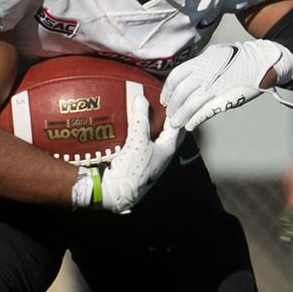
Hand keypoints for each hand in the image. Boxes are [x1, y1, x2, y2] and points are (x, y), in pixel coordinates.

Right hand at [97, 84, 183, 212]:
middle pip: (166, 131)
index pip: (178, 126)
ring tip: (141, 108)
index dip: (176, 111)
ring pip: (151, 136)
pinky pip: (137, 141)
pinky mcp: (134, 160)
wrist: (114, 194)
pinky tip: (126, 123)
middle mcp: (160, 155)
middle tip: (156, 101)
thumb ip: (140, 119)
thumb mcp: (138, 142)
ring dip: (148, 123)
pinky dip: (134, 131)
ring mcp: (147, 158)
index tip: (169, 98)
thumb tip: (141, 98)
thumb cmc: (133, 171)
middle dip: (163, 117)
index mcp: (168, 150)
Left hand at [161, 39, 292, 132]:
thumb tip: (190, 72)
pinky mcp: (223, 100)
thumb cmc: (239, 59)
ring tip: (176, 124)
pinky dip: (194, 120)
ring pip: (189, 105)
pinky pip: (203, 113)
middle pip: (180, 93)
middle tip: (170, 114)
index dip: (167, 90)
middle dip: (172, 106)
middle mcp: (204, 74)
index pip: (176, 77)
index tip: (165, 99)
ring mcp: (213, 88)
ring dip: (180, 117)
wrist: (260, 63)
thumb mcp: (215, 54)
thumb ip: (201, 63)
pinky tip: (190, 125)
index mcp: (201, 62)